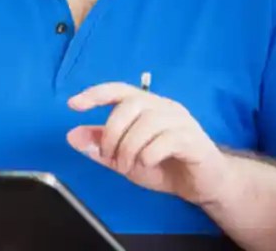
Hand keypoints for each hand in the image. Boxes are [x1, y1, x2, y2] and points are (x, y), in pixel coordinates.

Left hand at [67, 82, 232, 205]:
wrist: (204, 185)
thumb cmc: (165, 166)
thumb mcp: (125, 159)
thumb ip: (100, 148)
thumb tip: (72, 136)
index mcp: (147, 106)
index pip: (119, 90)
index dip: (95, 94)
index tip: (73, 104)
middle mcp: (164, 107)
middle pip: (131, 104)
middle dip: (112, 132)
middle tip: (109, 157)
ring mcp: (180, 121)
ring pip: (147, 122)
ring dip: (128, 147)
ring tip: (126, 166)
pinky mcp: (193, 139)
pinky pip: (166, 140)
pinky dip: (148, 155)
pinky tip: (147, 164)